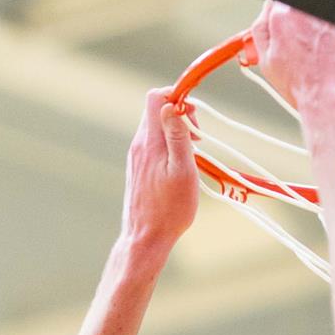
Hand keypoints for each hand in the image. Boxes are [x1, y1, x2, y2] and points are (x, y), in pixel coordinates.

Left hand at [123, 88, 199, 253]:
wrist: (146, 237)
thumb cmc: (169, 209)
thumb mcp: (182, 172)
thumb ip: (177, 137)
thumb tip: (172, 105)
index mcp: (150, 141)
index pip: (156, 98)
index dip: (177, 96)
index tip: (195, 118)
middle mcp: (139, 144)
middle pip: (155, 110)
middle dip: (180, 115)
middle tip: (198, 138)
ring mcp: (137, 156)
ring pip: (155, 128)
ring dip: (176, 132)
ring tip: (192, 153)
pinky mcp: (138, 167)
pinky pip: (154, 144)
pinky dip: (169, 146)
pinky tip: (180, 166)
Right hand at [244, 2, 334, 112]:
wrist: (331, 100)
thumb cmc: (300, 85)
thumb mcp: (266, 60)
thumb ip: (261, 27)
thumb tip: (268, 8)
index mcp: (284, 15)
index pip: (283, 1)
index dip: (287, 16)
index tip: (292, 28)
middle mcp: (308, 11)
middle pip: (304, 3)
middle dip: (305, 19)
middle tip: (309, 43)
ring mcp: (334, 17)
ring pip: (327, 12)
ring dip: (325, 26)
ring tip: (325, 51)